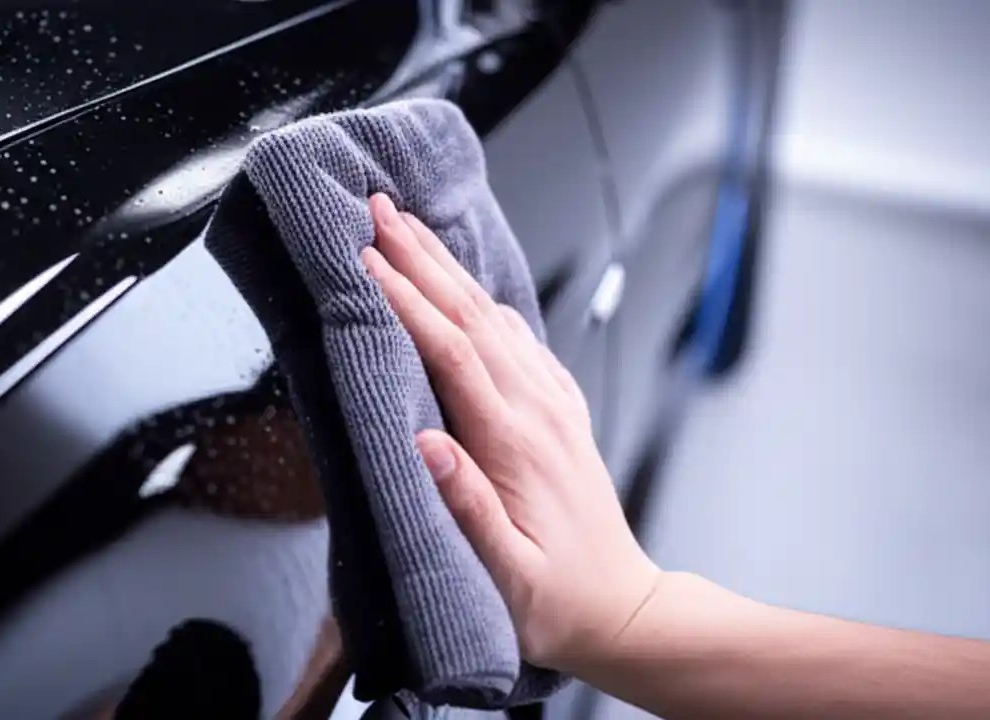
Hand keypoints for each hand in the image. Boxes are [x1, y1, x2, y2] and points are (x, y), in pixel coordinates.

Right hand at [360, 194, 660, 672]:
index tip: (366, 259)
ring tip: (410, 227)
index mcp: (515, 444)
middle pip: (472, 315)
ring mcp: (554, 406)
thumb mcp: (506, 574)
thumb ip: (466, 505)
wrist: (623, 610)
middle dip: (421, 257)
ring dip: (450, 267)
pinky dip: (488, 300)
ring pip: (496, 317)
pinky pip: (522, 339)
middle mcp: (538, 411)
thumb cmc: (556, 602)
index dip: (407, 301)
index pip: (452, 353)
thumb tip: (425, 440)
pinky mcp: (561, 412)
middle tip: (379, 208)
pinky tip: (470, 284)